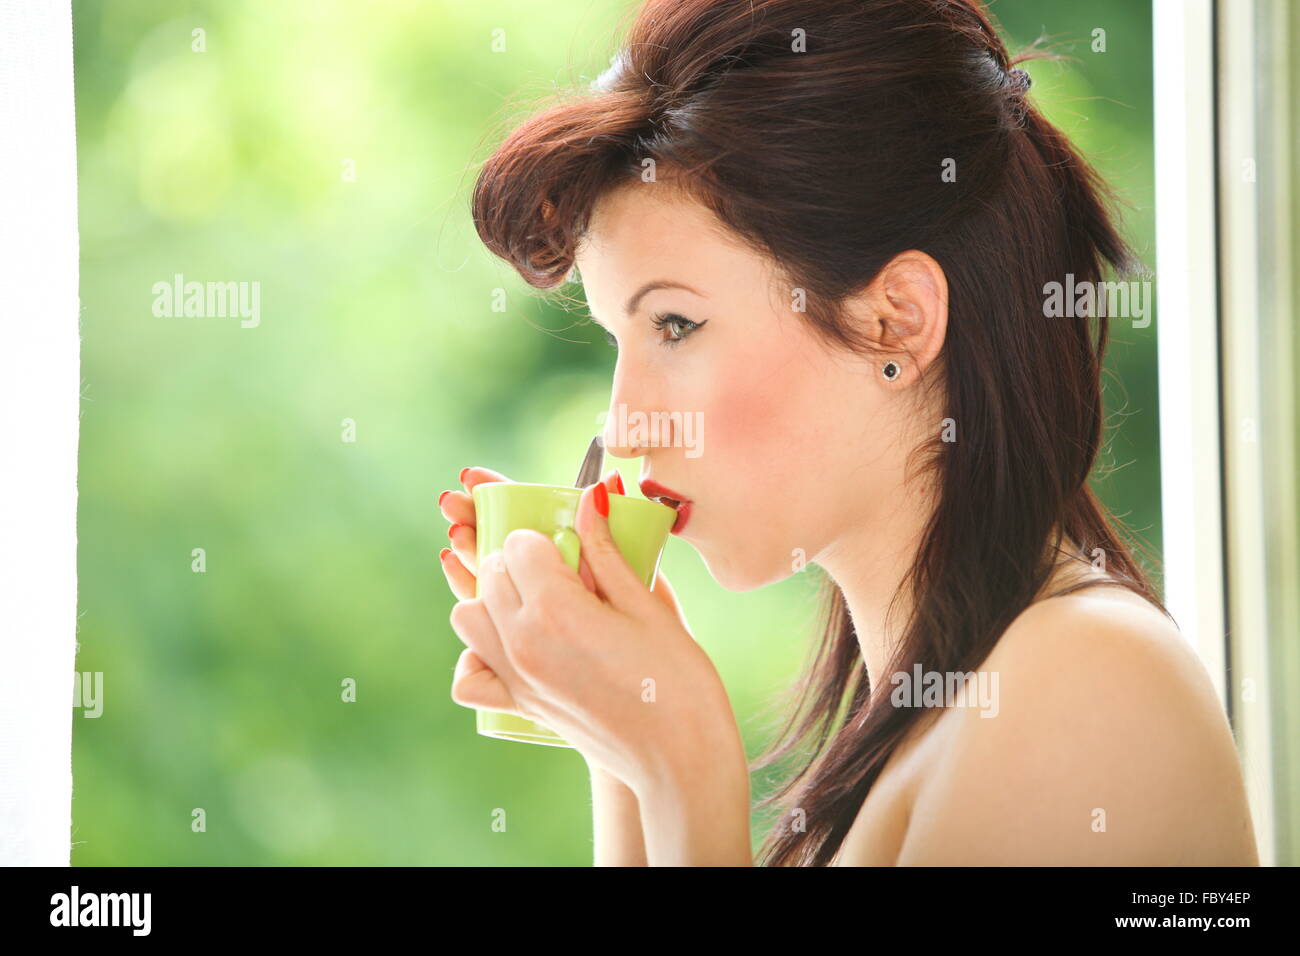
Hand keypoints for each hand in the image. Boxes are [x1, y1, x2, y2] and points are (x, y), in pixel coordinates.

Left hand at [439, 470, 735, 792]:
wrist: (681, 758)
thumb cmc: (679, 680)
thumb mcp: (649, 605)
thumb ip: (608, 549)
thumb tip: (592, 494)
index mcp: (556, 608)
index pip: (518, 542)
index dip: (547, 538)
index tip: (575, 551)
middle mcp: (522, 640)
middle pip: (491, 572)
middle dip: (521, 561)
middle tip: (565, 574)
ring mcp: (515, 676)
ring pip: (467, 615)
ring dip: (494, 600)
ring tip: (540, 604)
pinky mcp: (518, 705)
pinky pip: (467, 675)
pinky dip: (478, 655)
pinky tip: (513, 646)